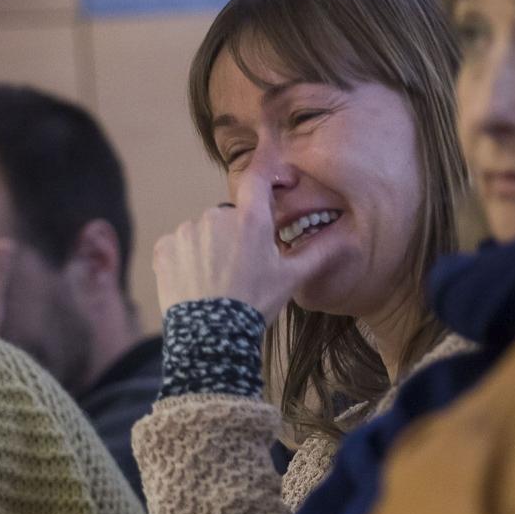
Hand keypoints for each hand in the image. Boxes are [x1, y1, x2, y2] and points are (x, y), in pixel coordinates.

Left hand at [152, 169, 333, 320]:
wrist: (210, 337)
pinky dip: (185, 260)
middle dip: (235, 235)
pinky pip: (178, 246)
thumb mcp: (291, 278)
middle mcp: (217, 217)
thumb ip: (318, 252)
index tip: (273, 184)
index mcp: (250, 220)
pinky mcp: (165, 247)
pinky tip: (195, 283)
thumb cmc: (254, 305)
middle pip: (230, 216)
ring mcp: (187, 231)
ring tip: (217, 281)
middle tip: (241, 268)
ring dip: (209, 248)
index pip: (258, 179)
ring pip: (203, 232)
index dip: (267, 176)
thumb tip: (350, 237)